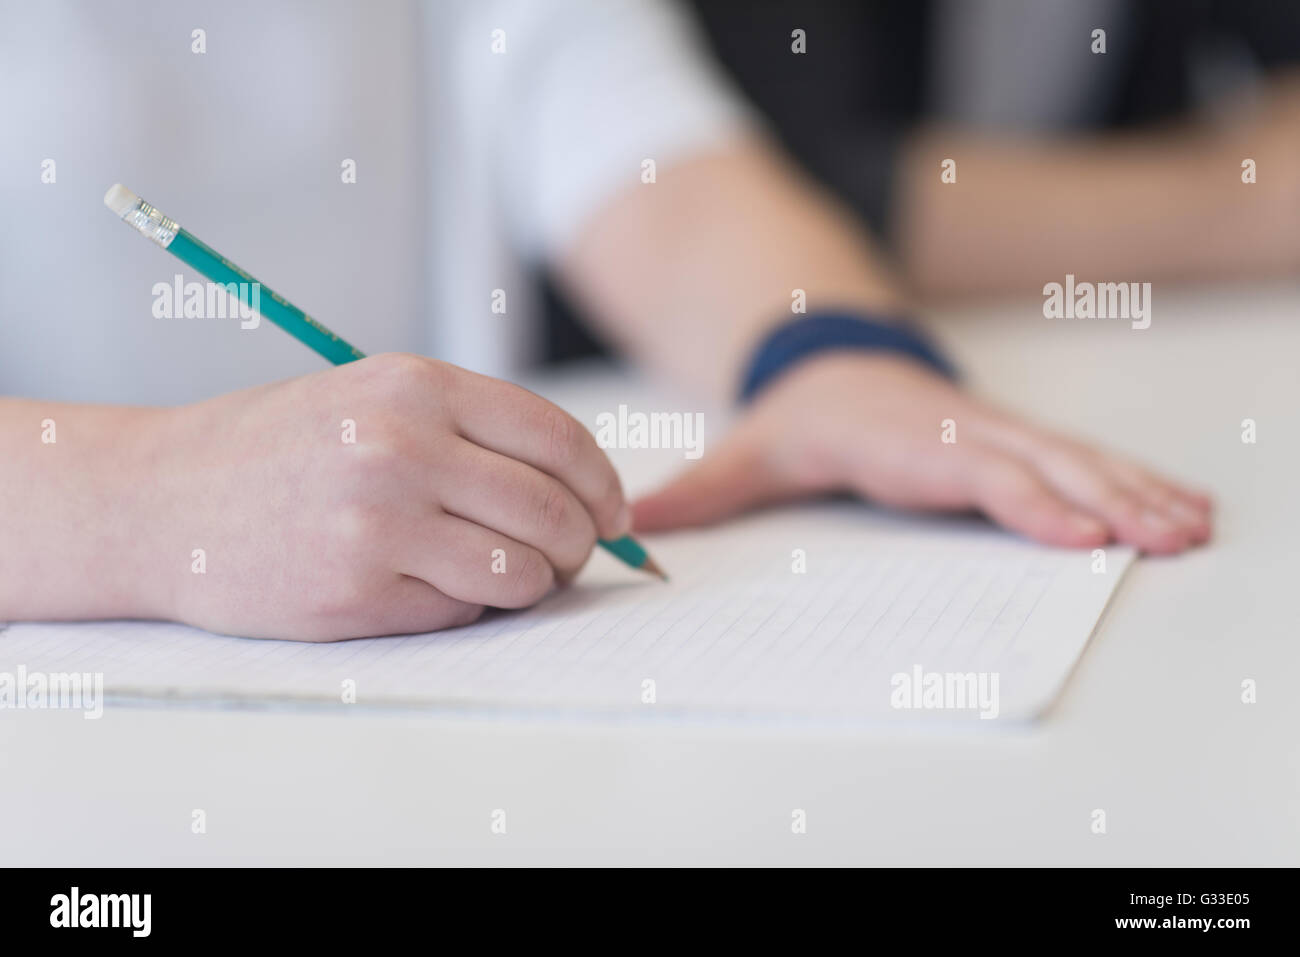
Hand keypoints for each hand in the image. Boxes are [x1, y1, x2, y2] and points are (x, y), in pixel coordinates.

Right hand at [144, 354, 630, 639]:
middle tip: (570, 557)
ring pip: (522, 573)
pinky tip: (425, 585)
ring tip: (504, 574)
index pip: (558, 439)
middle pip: (553, 512)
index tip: (612, 514)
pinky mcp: (356, 593)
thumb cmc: (277, 449)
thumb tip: (583, 490)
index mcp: (414, 387)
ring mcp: (378, 524)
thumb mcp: (370, 399)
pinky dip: (465, 606)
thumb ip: (470, 430)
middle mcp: (402, 448)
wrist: (158, 502)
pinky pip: (463, 611)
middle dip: (580, 545)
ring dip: (531, 583)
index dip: (602, 485)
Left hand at [633, 353, 1210, 552]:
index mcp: (899, 436)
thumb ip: (701, 490)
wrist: (832, 359)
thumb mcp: (749, 450)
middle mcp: (958, 429)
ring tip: (1191, 528)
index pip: (971, 469)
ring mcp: (994, 430)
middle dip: (1106, 501)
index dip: (1025, 500)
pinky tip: (1182, 506)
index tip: (1076, 533)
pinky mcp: (1016, 438)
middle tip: (1162, 538)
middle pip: (1042, 464)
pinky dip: (1135, 480)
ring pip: (1076, 459)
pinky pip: (1084, 459)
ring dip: (1136, 492)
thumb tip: (633, 528)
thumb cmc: (800, 417)